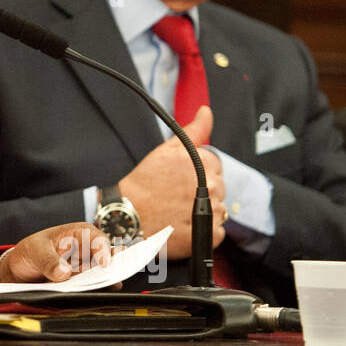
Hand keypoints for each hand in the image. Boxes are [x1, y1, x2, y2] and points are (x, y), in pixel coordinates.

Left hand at [0, 222, 115, 282]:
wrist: (22, 271)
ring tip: (103, 290)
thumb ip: (48, 261)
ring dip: (105, 283)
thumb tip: (64, 272)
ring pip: (105, 276)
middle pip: (108, 258)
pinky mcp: (84, 284)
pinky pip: (95, 289)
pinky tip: (94, 297)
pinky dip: (97, 293)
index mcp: (80, 234)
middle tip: (112, 279)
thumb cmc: (30, 253)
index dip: (103, 250)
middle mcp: (88, 251)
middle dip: (113, 268)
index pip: (98, 240)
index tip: (103, 264)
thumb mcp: (35, 251)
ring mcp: (88, 269)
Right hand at [116, 105, 226, 259]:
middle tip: (175, 196)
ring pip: (218, 209)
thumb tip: (206, 111)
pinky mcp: (210, 233)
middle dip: (201, 191)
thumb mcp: (166, 151)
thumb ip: (193, 131)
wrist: (127, 216)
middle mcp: (212, 185)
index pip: (214, 166)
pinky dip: (202, 231)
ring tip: (177, 212)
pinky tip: (183, 226)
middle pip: (218, 188)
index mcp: (203, 162)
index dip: (195, 173)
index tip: (179, 180)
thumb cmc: (142, 185)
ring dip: (203, 211)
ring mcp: (213, 211)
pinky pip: (216, 232)